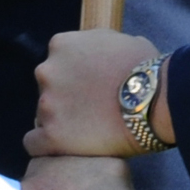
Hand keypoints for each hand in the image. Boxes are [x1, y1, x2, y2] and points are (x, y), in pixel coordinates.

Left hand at [26, 31, 161, 157]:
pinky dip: (47, 147)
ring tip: (87, 133)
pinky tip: (65, 149)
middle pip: (48, 90)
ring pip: (42, 117)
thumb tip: (97, 53)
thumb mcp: (119, 40)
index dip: (73, 80)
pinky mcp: (51, 136)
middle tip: (90, 112)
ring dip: (60, 123)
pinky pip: (34, 144)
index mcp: (61, 46)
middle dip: (65, 100)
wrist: (156, 100)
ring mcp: (47, 105)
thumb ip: (98, 45)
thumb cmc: (145, 69)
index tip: (89, 91)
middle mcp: (47, 71)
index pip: (56, 64)